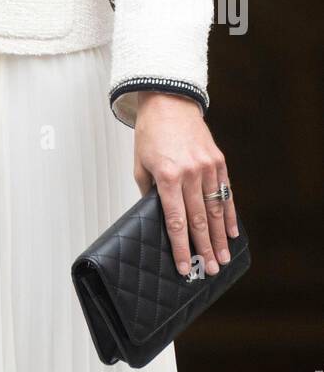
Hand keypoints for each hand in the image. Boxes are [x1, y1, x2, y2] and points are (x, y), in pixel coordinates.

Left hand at [133, 92, 238, 277]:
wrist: (169, 102)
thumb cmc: (150, 134)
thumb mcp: (140, 164)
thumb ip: (149, 193)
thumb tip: (158, 218)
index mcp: (167, 176)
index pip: (175, 221)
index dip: (180, 247)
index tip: (183, 266)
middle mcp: (190, 173)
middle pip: (199, 221)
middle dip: (204, 249)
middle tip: (209, 270)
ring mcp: (208, 167)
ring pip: (215, 210)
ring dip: (220, 238)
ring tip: (223, 259)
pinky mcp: (219, 161)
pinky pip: (226, 193)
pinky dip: (230, 214)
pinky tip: (232, 232)